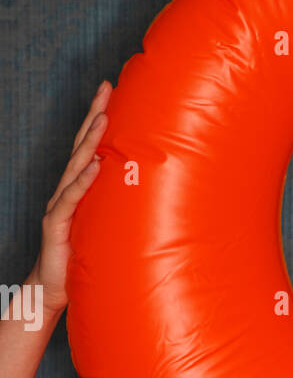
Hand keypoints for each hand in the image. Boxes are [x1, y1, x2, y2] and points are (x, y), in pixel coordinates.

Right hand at [34, 80, 111, 312]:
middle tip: (107, 88)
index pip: (90, 146)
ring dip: (90, 141)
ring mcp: (60, 204)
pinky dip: (83, 181)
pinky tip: (94, 165)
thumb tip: (153, 195)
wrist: (54, 288)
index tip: (113, 91)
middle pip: (81, 145)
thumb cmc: (83, 258)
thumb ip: (120, 209)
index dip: (99, 118)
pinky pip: (71, 198)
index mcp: (80, 188)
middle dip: (95, 115)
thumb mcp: (107, 228)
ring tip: (103, 118)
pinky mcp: (56, 223)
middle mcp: (68, 190)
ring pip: (75, 165)